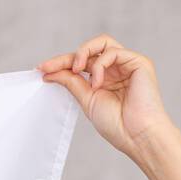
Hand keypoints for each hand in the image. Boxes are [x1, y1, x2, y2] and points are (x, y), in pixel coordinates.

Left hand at [36, 34, 174, 161]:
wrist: (136, 136)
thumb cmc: (117, 124)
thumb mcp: (87, 100)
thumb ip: (72, 83)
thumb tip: (49, 72)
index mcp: (104, 79)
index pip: (81, 63)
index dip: (61, 63)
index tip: (41, 69)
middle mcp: (116, 69)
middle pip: (89, 50)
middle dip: (67, 57)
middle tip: (49, 67)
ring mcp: (127, 64)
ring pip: (102, 43)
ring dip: (82, 54)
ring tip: (76, 71)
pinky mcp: (139, 62)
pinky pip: (113, 52)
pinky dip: (100, 65)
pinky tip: (98, 83)